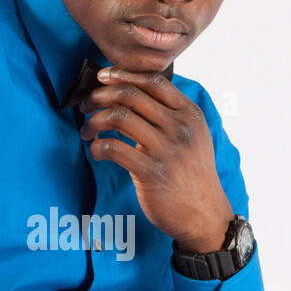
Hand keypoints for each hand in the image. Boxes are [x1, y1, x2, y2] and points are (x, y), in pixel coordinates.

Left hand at [79, 67, 233, 250]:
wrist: (204, 216)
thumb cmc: (191, 175)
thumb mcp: (193, 137)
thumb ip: (170, 115)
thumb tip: (130, 94)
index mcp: (189, 114)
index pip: (152, 80)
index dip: (122, 74)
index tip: (102, 78)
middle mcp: (180, 127)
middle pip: (130, 95)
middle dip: (100, 96)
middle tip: (86, 105)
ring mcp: (167, 149)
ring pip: (119, 117)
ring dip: (94, 121)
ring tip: (87, 130)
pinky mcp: (152, 172)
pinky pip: (114, 148)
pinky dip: (98, 147)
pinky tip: (96, 152)